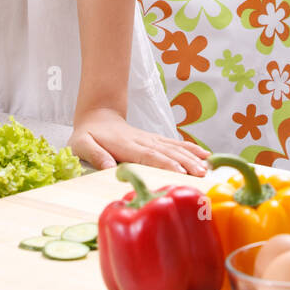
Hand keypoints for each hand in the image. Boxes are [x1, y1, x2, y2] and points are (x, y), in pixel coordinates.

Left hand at [69, 107, 210, 175]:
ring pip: (174, 147)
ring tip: (208, 167)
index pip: (148, 155)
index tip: (179, 171)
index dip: (164, 163)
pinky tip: (204, 155)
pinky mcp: (155, 139)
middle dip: (185, 163)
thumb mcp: (81, 144)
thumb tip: (109, 168)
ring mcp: (150, 139)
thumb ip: (96, 155)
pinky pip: (175, 144)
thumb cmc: (88, 134)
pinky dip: (191, 149)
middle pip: (167, 152)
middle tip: (202, 174)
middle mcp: (142, 141)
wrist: (97, 115)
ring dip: (192, 157)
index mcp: (125, 145)